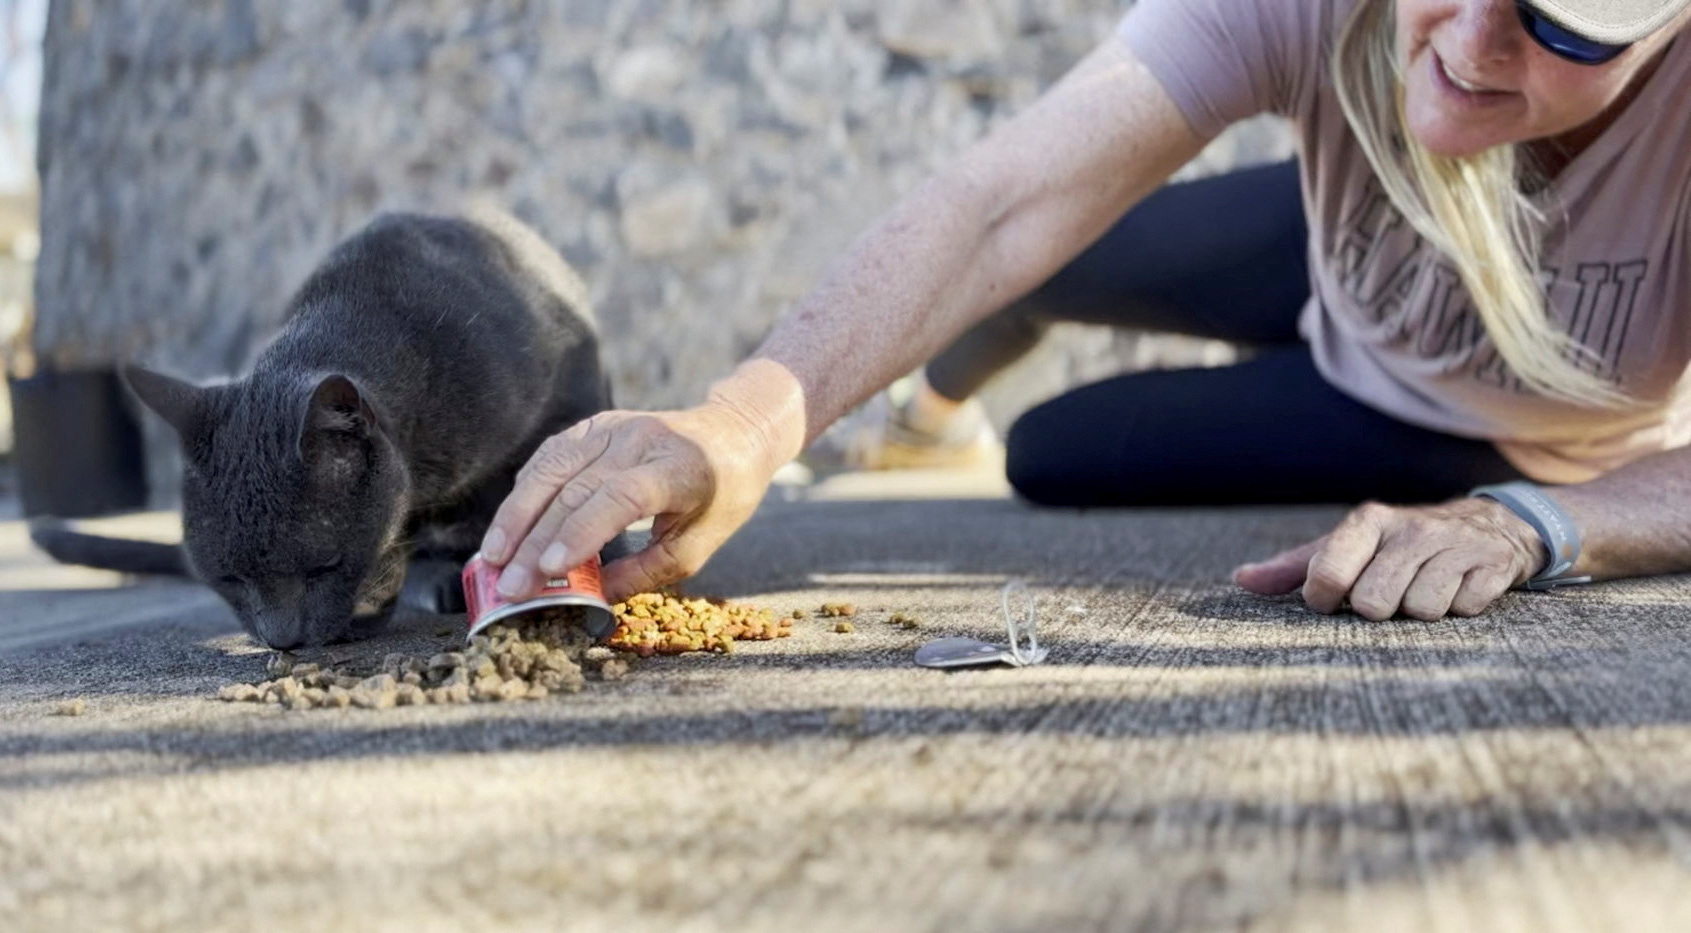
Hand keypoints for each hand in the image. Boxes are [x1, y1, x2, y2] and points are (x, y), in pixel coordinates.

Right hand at [479, 402, 781, 603]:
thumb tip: (590, 600)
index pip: (621, 498)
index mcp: (678, 469)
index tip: (551, 570)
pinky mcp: (595, 424)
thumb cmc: (721, 497)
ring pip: (551, 469)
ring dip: (516, 516)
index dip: (582, 533)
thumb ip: (645, 573)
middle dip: (536, 542)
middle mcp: (641, 441)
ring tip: (492, 558)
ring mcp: (614, 427)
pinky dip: (525, 491)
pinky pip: (550, 457)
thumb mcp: (697, 545)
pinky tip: (508, 525)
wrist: (733, 433)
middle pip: (576, 491)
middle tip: (509, 586)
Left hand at [1231, 499, 1547, 620]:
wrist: (1487, 527)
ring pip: (1421, 610)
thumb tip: (1241, 580)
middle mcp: (1410, 529)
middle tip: (1391, 593)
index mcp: (1367, 522)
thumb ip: (1293, 567)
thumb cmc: (1397, 546)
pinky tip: (1459, 588)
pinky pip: (1463, 610)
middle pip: (1375, 604)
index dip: (1326, 600)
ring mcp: (1454, 545)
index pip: (1327, 576)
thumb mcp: (1346, 548)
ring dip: (1421, 610)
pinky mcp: (1491, 565)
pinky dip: (1460, 608)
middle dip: (1380, 609)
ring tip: (1426, 588)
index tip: (1334, 600)